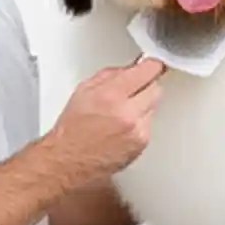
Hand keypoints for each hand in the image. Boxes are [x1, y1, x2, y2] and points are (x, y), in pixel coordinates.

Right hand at [47, 57, 165, 190]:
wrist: (69, 160)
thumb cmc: (72, 129)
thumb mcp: (84, 90)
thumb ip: (111, 75)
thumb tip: (130, 68)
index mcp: (111, 95)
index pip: (147, 71)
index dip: (151, 66)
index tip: (152, 64)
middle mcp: (128, 113)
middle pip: (156, 88)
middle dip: (146, 85)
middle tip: (134, 88)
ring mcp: (137, 130)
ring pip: (154, 107)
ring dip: (143, 105)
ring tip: (121, 112)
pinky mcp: (142, 143)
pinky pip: (149, 125)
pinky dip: (140, 123)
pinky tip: (123, 127)